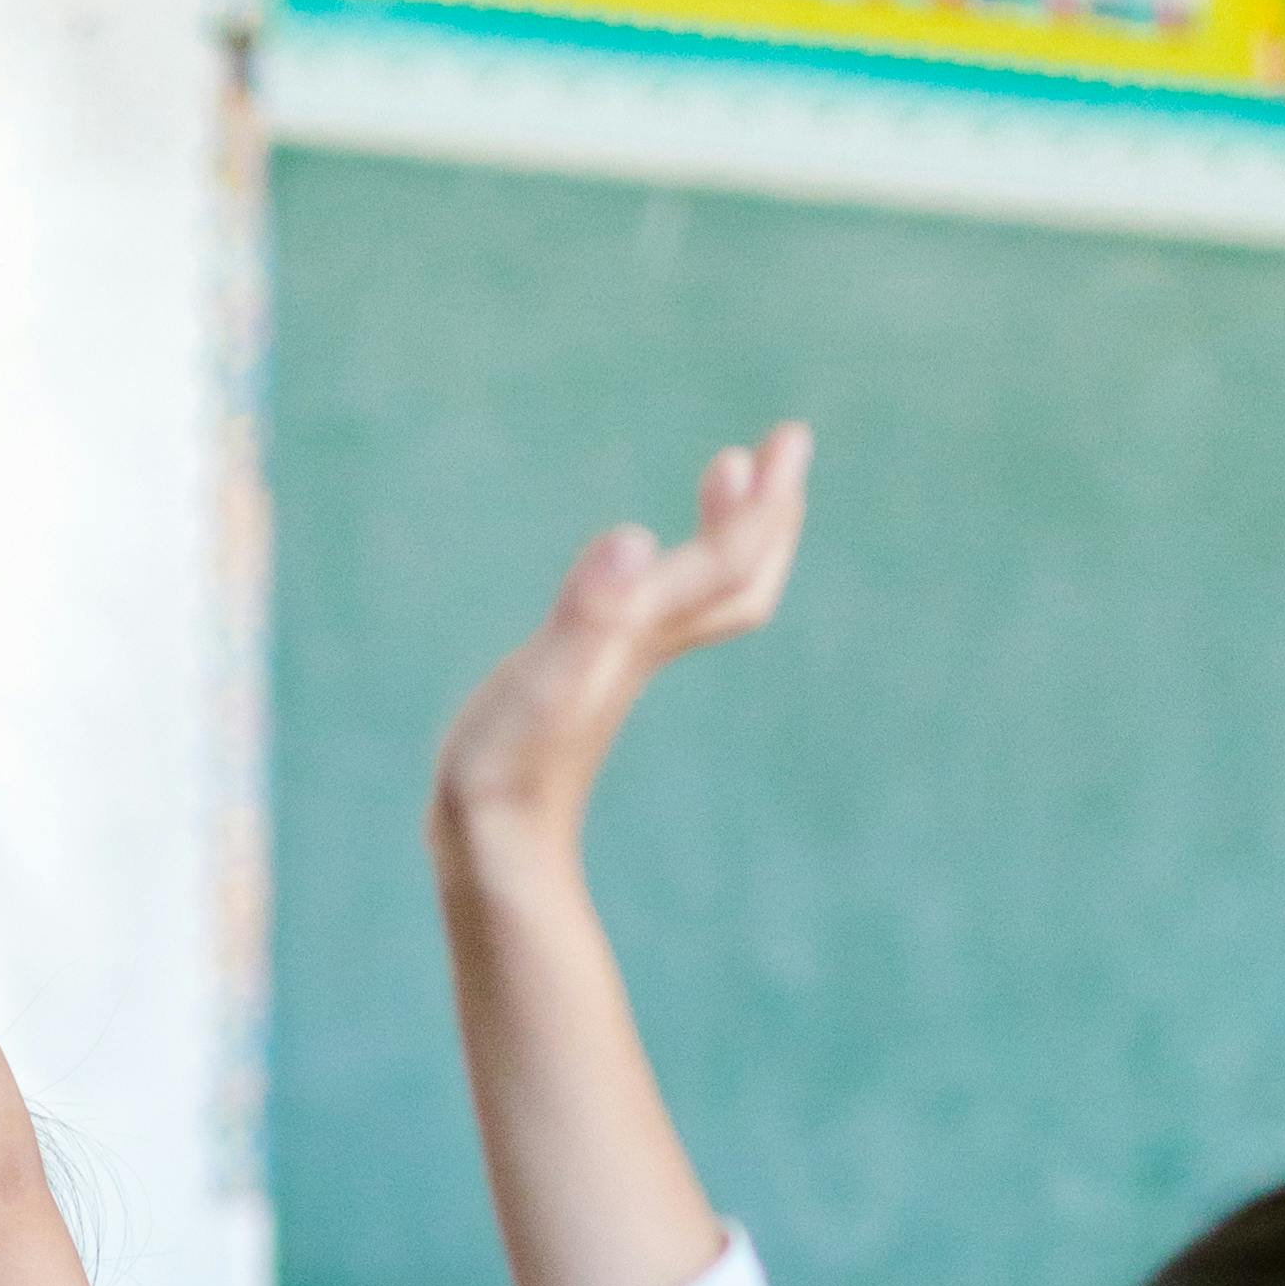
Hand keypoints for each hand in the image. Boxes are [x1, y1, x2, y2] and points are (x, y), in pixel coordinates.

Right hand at [431, 424, 811, 874]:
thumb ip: (589, 611)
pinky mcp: (590, 675)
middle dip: (768, 512)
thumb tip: (633, 536)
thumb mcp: (544, 680)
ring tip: (732, 474)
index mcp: (645, 635)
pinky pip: (657, 610)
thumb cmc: (510, 765)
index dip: (760, 505)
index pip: (726, 563)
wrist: (496, 843)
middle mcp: (646, 644)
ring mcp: (622, 662)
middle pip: (739, 579)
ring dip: (729, 531)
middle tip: (788, 442)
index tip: (785, 442)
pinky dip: (673, 567)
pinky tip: (647, 557)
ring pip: (703, 593)